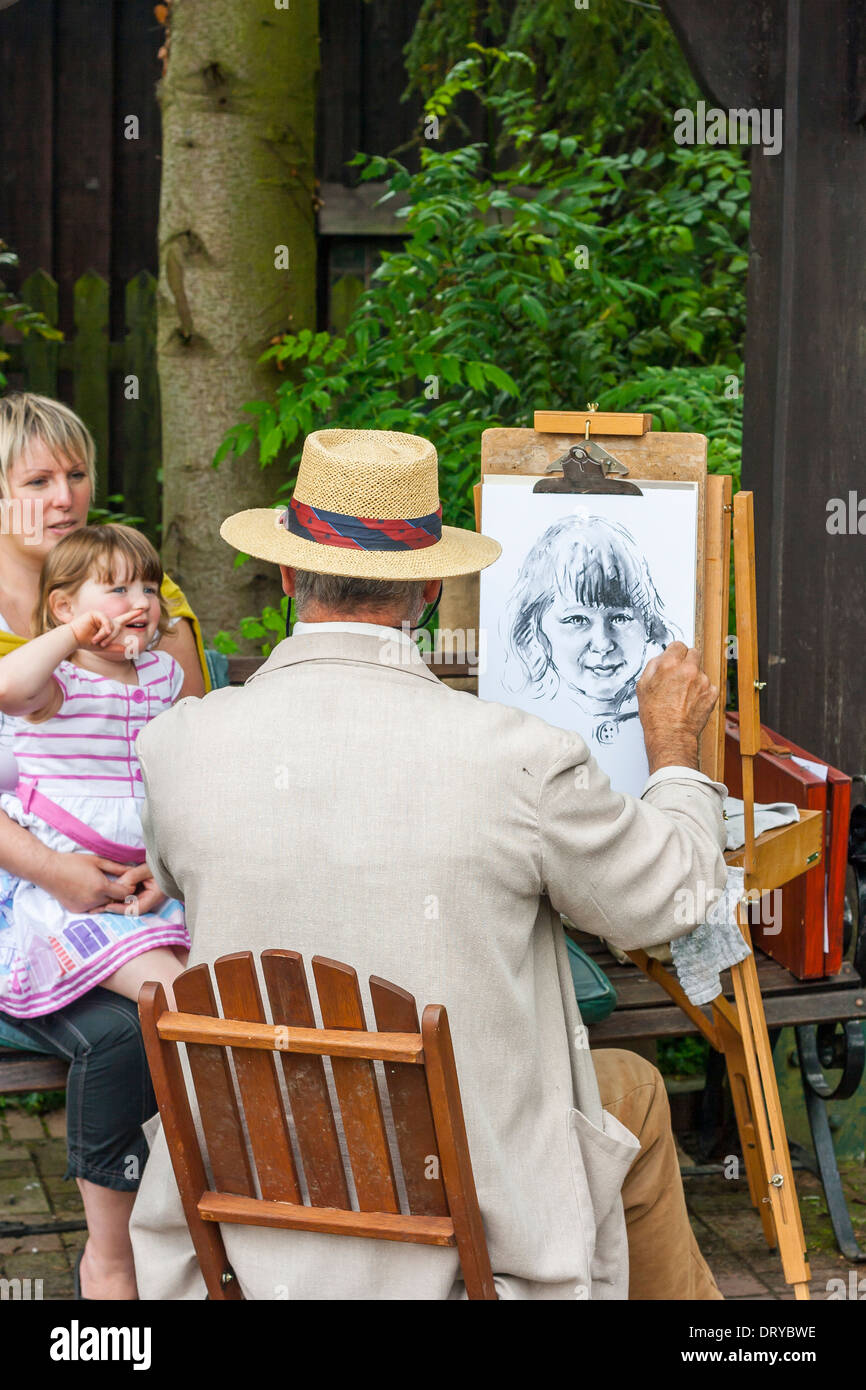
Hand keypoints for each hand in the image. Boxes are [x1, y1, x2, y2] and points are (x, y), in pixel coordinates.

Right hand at [33, 851, 132, 913]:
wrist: (48, 871)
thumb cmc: (72, 862)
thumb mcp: (97, 861)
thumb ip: (116, 867)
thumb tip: (132, 871)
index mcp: (101, 888)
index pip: (124, 894)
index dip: (127, 888)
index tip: (125, 881)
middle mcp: (94, 901)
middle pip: (115, 901)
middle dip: (117, 894)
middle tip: (114, 883)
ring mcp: (84, 907)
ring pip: (103, 905)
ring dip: (105, 898)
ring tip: (99, 886)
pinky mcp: (76, 910)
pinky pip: (91, 908)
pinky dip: (93, 902)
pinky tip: (87, 891)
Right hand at [69, 607, 147, 652]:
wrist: (74, 640)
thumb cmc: (86, 643)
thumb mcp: (103, 647)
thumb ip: (114, 648)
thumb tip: (127, 650)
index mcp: (108, 626)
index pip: (123, 620)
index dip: (132, 615)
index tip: (141, 610)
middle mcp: (106, 620)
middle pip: (118, 626)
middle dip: (111, 637)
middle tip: (102, 644)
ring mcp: (100, 616)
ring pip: (112, 625)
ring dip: (106, 635)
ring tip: (96, 640)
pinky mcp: (95, 613)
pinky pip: (106, 620)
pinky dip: (104, 629)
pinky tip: (100, 634)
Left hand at [102, 861, 166, 916]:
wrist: (166, 861)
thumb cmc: (159, 864)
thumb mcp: (146, 868)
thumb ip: (132, 877)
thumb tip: (118, 886)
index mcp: (155, 896)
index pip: (137, 909)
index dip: (122, 909)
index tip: (108, 906)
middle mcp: (149, 900)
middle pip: (130, 909)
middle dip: (114, 909)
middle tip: (96, 910)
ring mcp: (144, 898)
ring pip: (127, 905)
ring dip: (113, 904)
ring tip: (96, 907)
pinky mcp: (139, 894)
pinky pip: (127, 899)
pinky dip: (117, 898)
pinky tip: (105, 898)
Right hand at [637, 642, 718, 772]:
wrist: (671, 734)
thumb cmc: (655, 715)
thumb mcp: (643, 686)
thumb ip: (653, 667)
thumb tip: (661, 659)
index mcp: (669, 664)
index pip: (678, 645)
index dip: (675, 652)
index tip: (675, 658)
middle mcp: (687, 669)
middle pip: (694, 652)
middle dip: (688, 661)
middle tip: (681, 674)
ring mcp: (702, 680)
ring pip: (701, 671)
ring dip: (695, 678)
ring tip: (683, 694)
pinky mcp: (711, 692)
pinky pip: (709, 685)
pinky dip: (702, 691)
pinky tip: (691, 701)